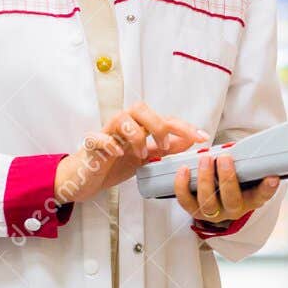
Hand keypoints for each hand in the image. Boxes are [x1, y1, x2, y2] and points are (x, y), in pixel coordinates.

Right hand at [56, 102, 202, 203]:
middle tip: (165, 147)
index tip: (201, 137)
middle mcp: (123, 125)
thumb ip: (166, 148)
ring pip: (122, 118)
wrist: (86, 178)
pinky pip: (98, 137)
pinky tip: (118, 153)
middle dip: (158, 125)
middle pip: (141, 108)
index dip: (184, 127)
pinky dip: (110, 143)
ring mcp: (106, 133)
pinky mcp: (91, 145)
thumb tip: (190, 141)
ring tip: (142, 155)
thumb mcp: (146, 157)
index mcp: (138, 126)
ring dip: (136, 135)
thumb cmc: (115, 164)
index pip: (163, 118)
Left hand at [173, 152, 279, 226]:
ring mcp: (214, 213)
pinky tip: (184, 169)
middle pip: (232, 200)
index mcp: (251, 200)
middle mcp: (234, 209)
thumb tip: (248, 144)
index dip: (268, 189)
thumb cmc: (236, 180)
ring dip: (205, 179)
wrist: (219, 199)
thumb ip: (247, 163)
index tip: (273, 178)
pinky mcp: (195, 211)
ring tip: (205, 159)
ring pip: (208, 202)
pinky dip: (182, 186)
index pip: (262, 195)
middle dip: (227, 178)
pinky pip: (186, 201)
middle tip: (225, 158)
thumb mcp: (246, 173)